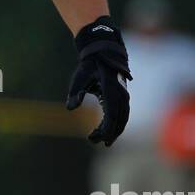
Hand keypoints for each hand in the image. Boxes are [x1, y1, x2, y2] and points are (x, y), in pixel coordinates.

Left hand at [65, 17, 131, 146]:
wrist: (103, 52)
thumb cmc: (89, 65)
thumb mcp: (79, 76)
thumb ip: (75, 92)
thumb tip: (70, 108)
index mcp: (111, 90)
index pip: (111, 115)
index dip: (104, 130)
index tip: (93, 138)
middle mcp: (121, 94)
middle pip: (119, 119)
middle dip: (110, 133)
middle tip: (97, 142)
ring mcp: (123, 95)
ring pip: (123, 117)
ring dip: (115, 130)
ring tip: (105, 140)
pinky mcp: (122, 96)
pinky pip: (122, 113)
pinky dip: (117, 123)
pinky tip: (108, 129)